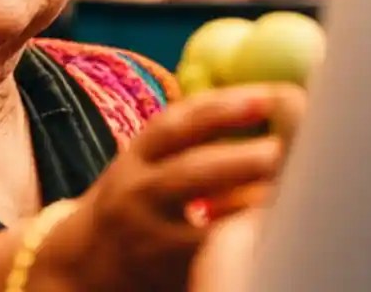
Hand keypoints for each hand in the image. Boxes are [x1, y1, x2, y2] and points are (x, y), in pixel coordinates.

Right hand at [36, 84, 304, 291]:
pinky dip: (238, 243)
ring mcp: (151, 238)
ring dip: (244, 207)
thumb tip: (265, 96)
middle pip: (188, 173)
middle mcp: (138, 193)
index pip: (175, 124)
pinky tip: (267, 231)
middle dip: (236, 160)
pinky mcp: (168, 273)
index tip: (264, 97)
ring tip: (283, 193)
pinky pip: (207, 258)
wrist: (86, 261)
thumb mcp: (148, 160)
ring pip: (200, 225)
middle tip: (279, 151)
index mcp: (137, 155)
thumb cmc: (138, 199)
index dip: (220, 109)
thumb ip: (191, 134)